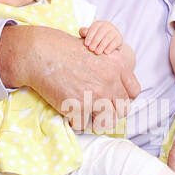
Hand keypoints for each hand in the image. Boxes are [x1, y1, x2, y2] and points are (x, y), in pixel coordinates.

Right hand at [0, 23, 139, 131]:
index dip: (123, 98)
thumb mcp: (96, 51)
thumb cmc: (65, 50)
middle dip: (110, 112)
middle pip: (122, 110)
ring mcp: (94, 96)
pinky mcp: (77, 107)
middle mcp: (109, 82)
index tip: (113, 100)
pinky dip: (75, 120)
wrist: (41, 53)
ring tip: (85, 113)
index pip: (133, 93)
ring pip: (106, 122)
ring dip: (96, 121)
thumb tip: (117, 88)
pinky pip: (82, 124)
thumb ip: (111, 68)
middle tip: (97, 110)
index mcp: (117, 66)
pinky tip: (68, 109)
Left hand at [79, 19, 122, 54]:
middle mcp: (107, 26)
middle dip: (95, 41)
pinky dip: (110, 47)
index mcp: (99, 24)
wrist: (110, 45)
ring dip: (102, 45)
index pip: (94, 28)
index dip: (89, 36)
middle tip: (91, 49)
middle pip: (101, 32)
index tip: (86, 44)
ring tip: (97, 52)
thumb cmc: (96, 40)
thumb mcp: (90, 36)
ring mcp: (114, 31)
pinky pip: (115, 42)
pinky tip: (106, 52)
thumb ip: (84, 33)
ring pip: (108, 37)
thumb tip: (83, 32)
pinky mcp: (119, 38)